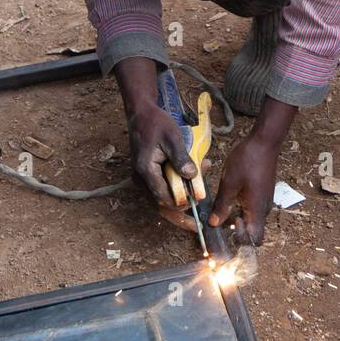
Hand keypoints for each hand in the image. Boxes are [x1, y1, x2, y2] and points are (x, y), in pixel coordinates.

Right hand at [114, 58, 197, 231]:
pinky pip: (161, 190)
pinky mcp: (146, 176)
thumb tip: (192, 177)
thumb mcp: (172, 136)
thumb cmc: (156, 123)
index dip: (181, 204)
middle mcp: (140, 179)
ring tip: (198, 202)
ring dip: (179, 202)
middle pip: (160, 206)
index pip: (164, 198)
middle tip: (196, 226)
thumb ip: (181, 157)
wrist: (140, 114)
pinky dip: (175, 191)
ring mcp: (142, 179)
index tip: (198, 204)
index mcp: (145, 170)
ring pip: (160, 200)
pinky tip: (191, 184)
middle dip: (179, 215)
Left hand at [208, 131, 279, 245]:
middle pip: (253, 231)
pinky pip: (252, 209)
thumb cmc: (248, 160)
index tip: (228, 226)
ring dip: (238, 219)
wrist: (264, 142)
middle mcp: (264, 209)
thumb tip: (214, 224)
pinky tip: (230, 196)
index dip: (241, 239)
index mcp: (257, 209)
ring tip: (223, 206)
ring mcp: (264, 201)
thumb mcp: (229, 182)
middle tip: (221, 218)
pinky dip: (242, 209)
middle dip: (237, 231)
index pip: (255, 239)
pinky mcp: (263, 193)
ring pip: (252, 220)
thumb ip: (222, 205)